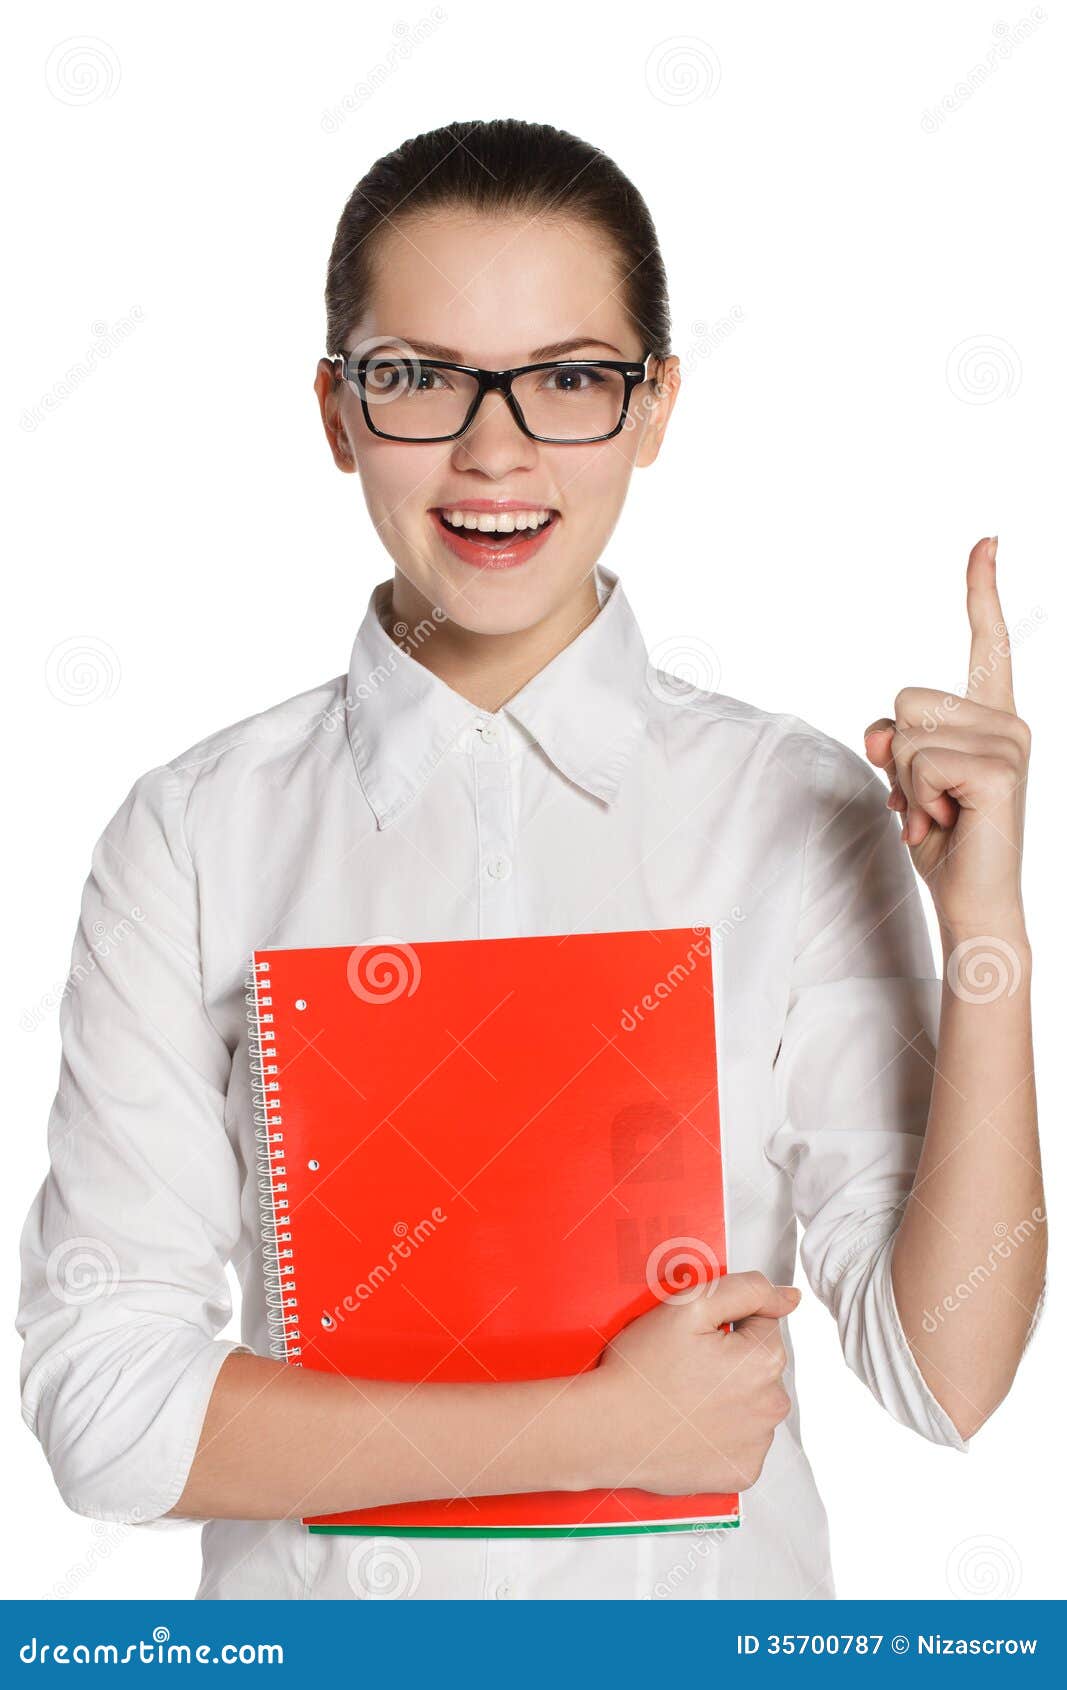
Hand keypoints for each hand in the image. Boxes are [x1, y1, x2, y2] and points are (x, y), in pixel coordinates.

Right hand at [588, 1270, 798, 1495]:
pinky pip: (743, 1441)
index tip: (696, 1340)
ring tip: (685, 1399)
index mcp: (765, 1361)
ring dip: (730, 1397)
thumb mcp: (690, 1306)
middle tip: (685, 1367)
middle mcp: (772, 1406)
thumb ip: (748, 1290)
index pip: (762, 1324)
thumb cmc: (642, 1369)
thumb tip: (789, 1298)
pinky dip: (723, 1433)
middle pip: (761, 1366)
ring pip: (753, 1403)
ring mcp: (758, 1445)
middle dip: (732, 1361)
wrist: (607, 1430)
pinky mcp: (742, 1472)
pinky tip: (692, 1427)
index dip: (726, 1325)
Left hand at [862, 535, 1030, 935]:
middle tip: (928, 798)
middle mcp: (1009, 722)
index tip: (986, 541)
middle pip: (907, 700)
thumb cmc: (944, 840)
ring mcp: (1010, 743)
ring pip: (907, 733)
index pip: (987, 643)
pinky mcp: (999, 769)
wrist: (973, 902)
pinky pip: (917, 761)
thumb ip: (892, 740)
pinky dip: (916, 797)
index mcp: (991, 718)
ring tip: (939, 811)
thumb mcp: (908, 779)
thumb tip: (879, 733)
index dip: (980, 591)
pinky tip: (945, 821)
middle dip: (897, 755)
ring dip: (905, 779)